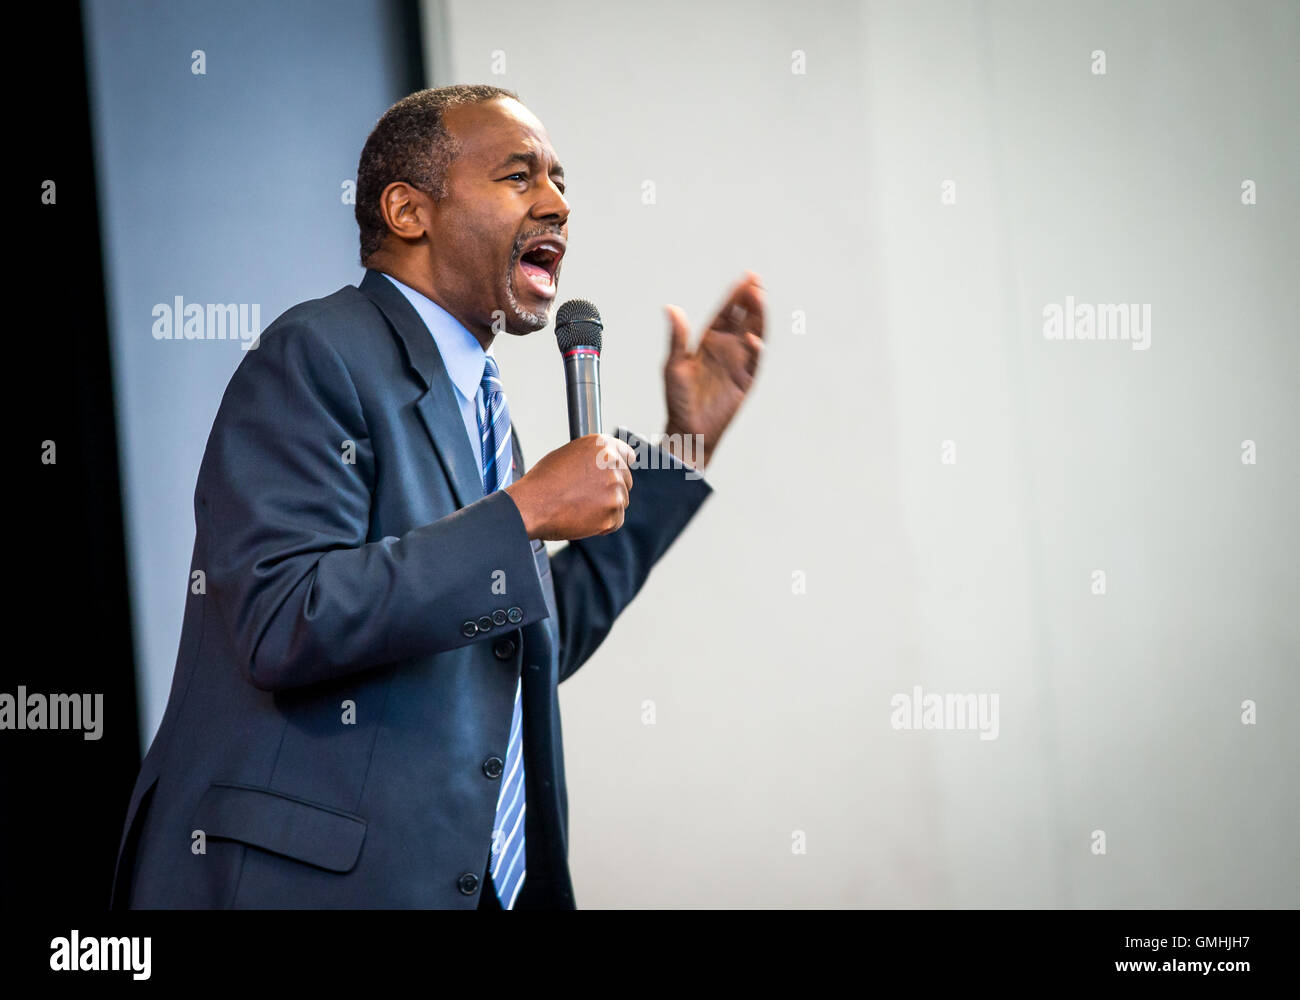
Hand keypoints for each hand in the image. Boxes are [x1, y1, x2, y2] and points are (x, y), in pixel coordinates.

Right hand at [504, 434, 636, 540]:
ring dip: (606, 507)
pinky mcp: (611, 514)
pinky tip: (583, 519)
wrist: (531, 505)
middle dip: (612, 489)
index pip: (627, 454)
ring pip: (621, 502)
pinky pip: (616, 521)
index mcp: (601, 446)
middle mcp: (612, 465)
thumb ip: (592, 458)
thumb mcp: (567, 455)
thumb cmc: (543, 481)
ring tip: (580, 507)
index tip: (619, 472)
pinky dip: (603, 523)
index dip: (621, 465)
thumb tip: (605, 464)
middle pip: (626, 480)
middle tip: (589, 496)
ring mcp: (614, 490)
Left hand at [662, 271, 764, 470]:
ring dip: (758, 318)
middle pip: (743, 319)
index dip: (735, 296)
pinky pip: (754, 362)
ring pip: (753, 334)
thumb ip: (677, 338)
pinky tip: (753, 338)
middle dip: (750, 300)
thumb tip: (671, 308)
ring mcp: (737, 363)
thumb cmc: (678, 399)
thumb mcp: (674, 365)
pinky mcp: (745, 380)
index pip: (725, 313)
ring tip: (761, 299)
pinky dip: (755, 350)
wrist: (689, 429)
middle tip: (756, 282)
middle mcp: (725, 349)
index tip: (745, 278)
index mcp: (708, 341)